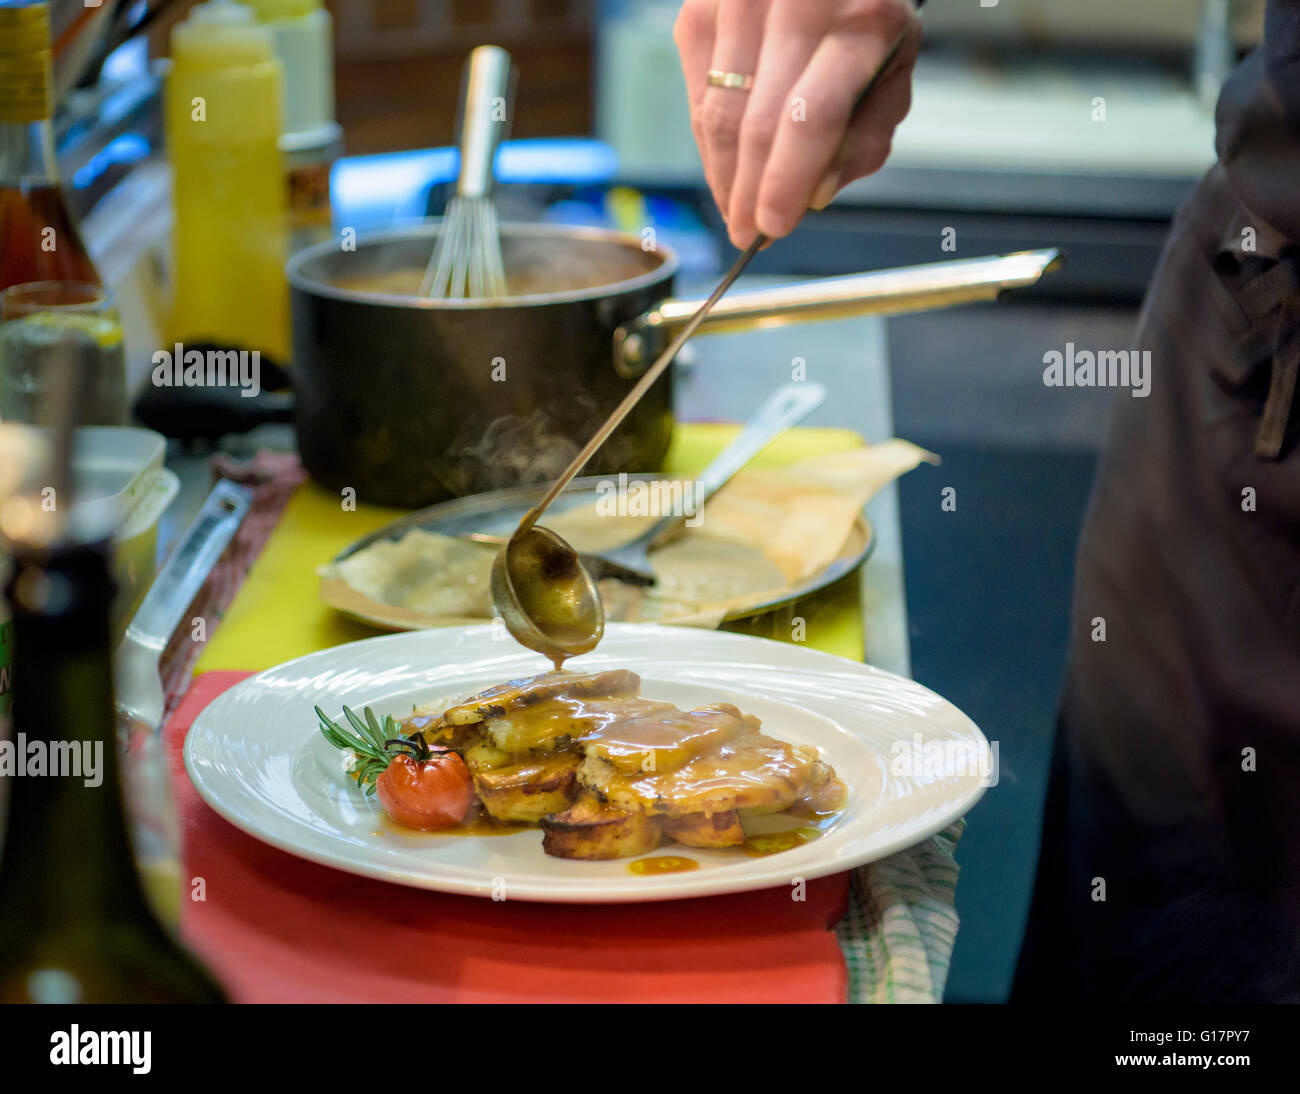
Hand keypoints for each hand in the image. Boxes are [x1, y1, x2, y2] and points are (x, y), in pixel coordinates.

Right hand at [674, 0, 920, 248]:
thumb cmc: (862, 21)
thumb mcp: (892, 73)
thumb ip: (865, 138)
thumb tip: (813, 195)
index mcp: (862, 23)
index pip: (810, 118)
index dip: (785, 181)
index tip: (772, 226)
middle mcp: (797, 3)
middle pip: (756, 124)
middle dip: (748, 193)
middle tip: (747, 231)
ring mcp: (740, 2)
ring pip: (716, 115)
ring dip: (723, 175)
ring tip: (735, 205)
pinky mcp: (700, 9)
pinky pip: (695, 96)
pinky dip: (708, 141)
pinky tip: (728, 160)